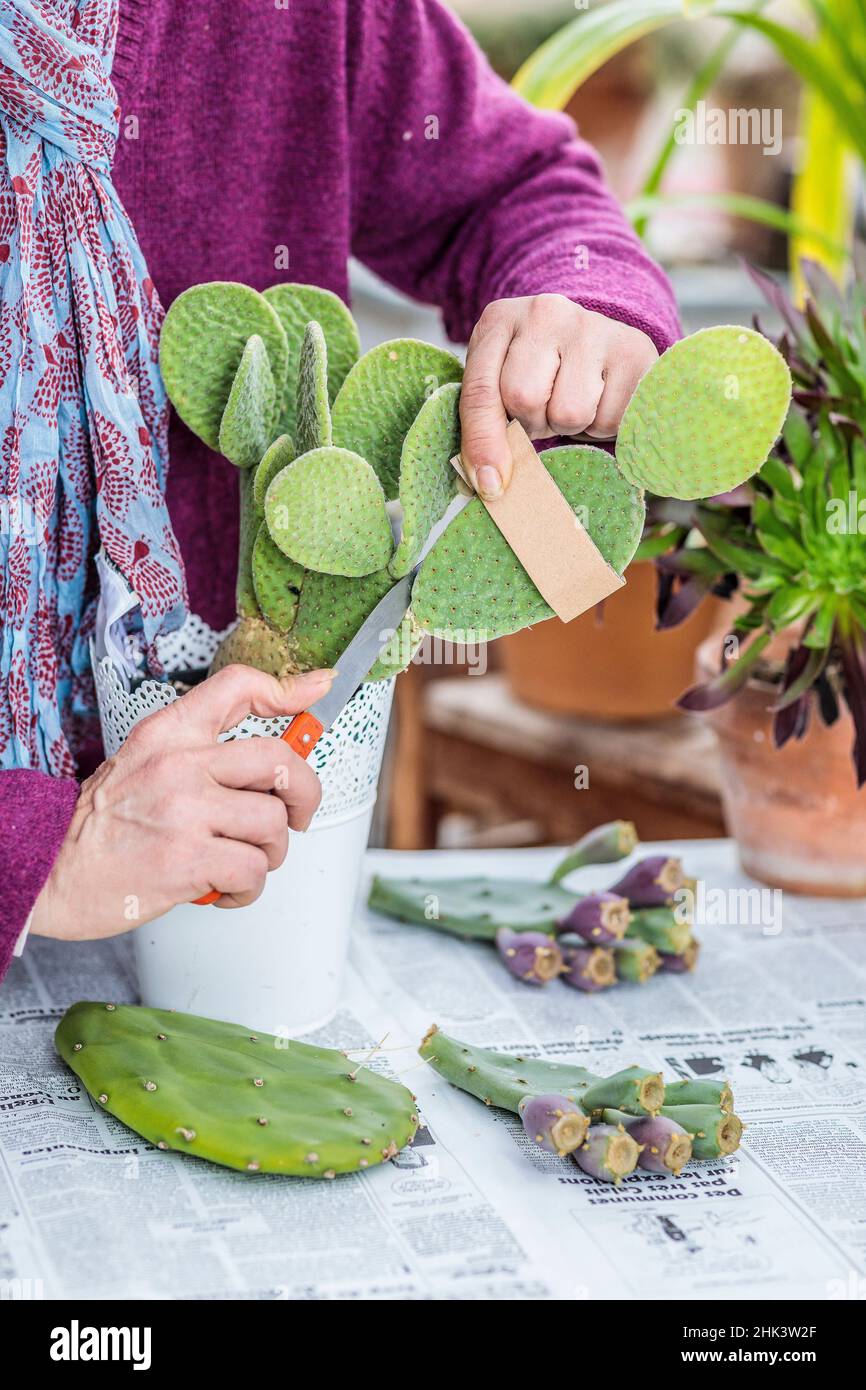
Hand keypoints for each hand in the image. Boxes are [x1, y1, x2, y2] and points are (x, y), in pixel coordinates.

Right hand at [30, 664, 332, 940]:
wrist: (49, 869)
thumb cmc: (99, 825)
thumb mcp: (141, 762)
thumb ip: (198, 753)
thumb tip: (264, 762)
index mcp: (169, 734)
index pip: (236, 686)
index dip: (287, 687)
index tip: (317, 688)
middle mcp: (180, 764)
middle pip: (279, 760)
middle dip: (304, 793)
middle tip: (296, 814)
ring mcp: (186, 809)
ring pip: (273, 824)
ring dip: (269, 853)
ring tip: (239, 861)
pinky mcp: (189, 857)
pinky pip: (254, 870)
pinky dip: (247, 888)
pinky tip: (222, 888)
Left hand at [460, 295, 657, 498]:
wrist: (598, 342)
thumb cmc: (540, 373)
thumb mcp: (500, 388)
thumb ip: (486, 427)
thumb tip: (489, 485)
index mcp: (500, 320)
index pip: (481, 390)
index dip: (483, 442)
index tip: (490, 484)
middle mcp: (546, 312)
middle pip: (524, 398)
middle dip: (533, 422)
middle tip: (544, 412)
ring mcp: (593, 326)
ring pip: (569, 411)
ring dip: (570, 425)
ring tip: (574, 402)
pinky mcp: (634, 350)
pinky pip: (609, 418)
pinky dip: (603, 425)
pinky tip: (602, 400)